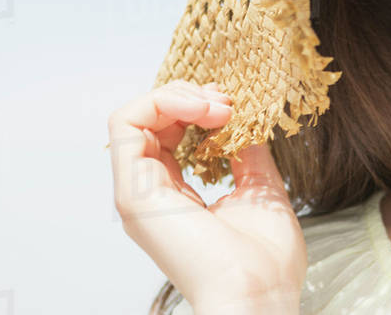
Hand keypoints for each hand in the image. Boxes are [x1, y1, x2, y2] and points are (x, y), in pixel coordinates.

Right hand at [108, 80, 304, 312]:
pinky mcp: (134, 193)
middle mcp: (151, 194)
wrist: (259, 296)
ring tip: (217, 106)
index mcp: (176, 197)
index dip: (198, 106)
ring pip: (132, 116)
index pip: (167, 134)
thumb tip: (241, 119)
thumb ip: (245, 154)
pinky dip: (161, 102)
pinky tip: (201, 110)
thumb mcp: (261, 190)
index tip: (234, 105)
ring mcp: (139, 194)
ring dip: (177, 95)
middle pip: (149, 121)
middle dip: (189, 95)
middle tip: (227, 101)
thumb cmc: (265, 261)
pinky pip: (125, 126)